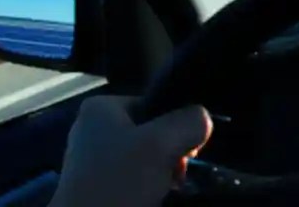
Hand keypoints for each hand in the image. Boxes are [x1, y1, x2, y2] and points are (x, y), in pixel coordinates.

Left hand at [50, 95, 211, 206]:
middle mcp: (94, 128)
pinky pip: (136, 176)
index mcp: (101, 108)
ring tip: (165, 187)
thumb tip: (204, 121)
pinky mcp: (98, 186)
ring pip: (148, 155)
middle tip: (176, 173)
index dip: (178, 125)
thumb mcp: (162, 143)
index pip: (157, 103)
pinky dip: (150, 186)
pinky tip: (153, 196)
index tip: (186, 150)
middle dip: (172, 151)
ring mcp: (94, 159)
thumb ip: (191, 122)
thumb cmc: (118, 183)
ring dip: (165, 171)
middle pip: (155, 130)